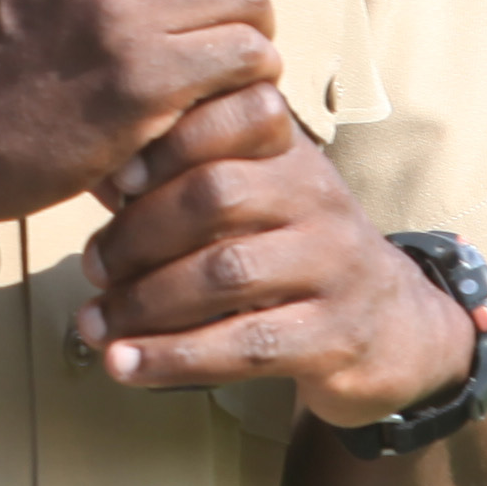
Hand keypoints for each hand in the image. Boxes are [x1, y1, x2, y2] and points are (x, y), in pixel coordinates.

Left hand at [71, 83, 474, 426]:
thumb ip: (198, 174)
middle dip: (138, 234)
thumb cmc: (297, 252)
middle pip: (216, 196)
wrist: (393, 326)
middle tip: (93, 266)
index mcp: (292, 154)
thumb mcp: (264, 196)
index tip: (114, 178)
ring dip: (144, 303)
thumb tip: (101, 172)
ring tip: (96, 323)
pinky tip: (127, 365)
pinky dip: (175, 358)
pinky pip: (245, 346)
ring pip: (225, 274)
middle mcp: (319, 199)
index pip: (234, 120)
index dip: (167, 143)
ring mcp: (332, 268)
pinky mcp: (333, 336)